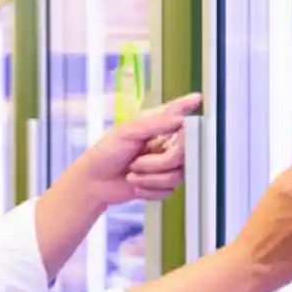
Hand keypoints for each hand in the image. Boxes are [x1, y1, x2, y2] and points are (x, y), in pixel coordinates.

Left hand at [78, 93, 202, 204]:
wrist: (94, 182)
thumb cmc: (105, 152)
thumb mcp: (127, 132)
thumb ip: (156, 123)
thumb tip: (180, 119)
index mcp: (157, 128)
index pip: (180, 117)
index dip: (189, 111)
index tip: (197, 100)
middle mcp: (165, 145)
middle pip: (184, 154)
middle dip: (159, 163)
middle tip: (137, 161)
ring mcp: (165, 166)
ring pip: (177, 175)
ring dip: (150, 178)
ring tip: (132, 173)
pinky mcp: (162, 184)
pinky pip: (169, 190)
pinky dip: (149, 189)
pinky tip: (135, 184)